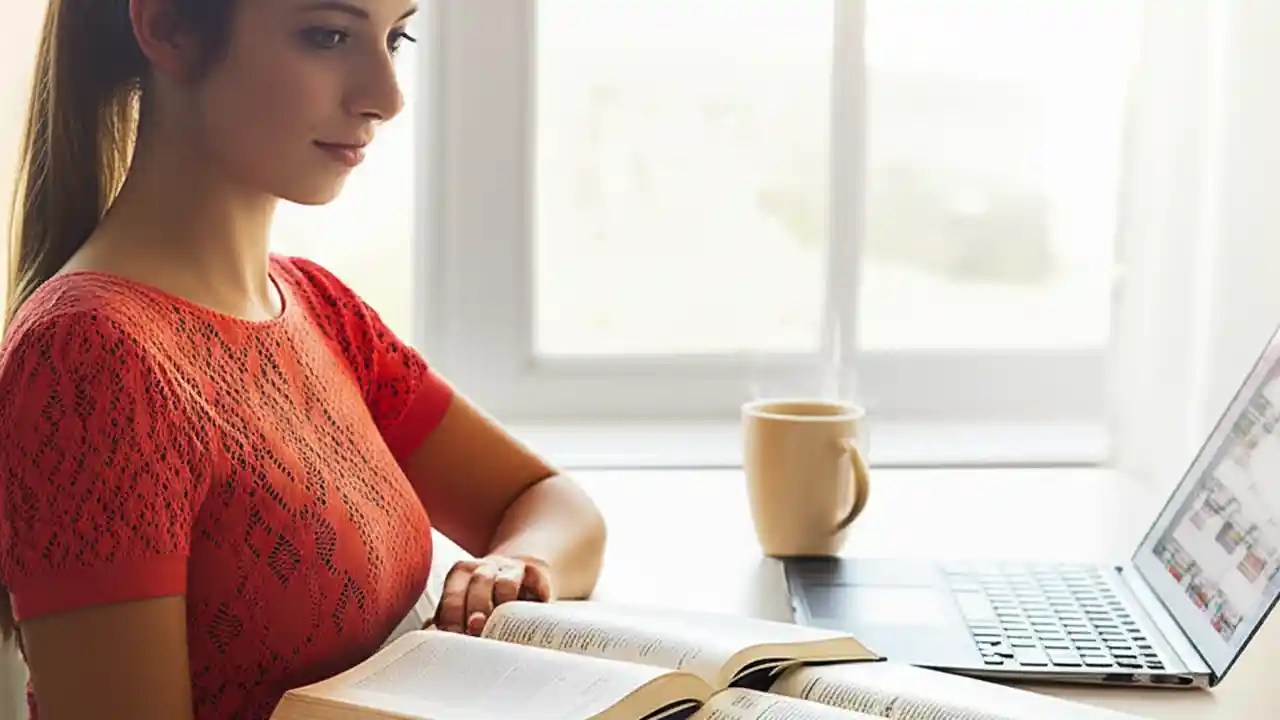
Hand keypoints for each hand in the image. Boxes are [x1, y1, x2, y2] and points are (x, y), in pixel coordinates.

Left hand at [433, 555, 553, 635]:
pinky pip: (536, 581)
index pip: (453, 593)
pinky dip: (535, 597)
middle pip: (478, 583)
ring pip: (506, 582)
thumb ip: (448, 619)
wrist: (519, 575)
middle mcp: (485, 567)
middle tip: (476, 629)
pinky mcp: (536, 572)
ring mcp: (512, 568)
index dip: (452, 616)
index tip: (454, 638)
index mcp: (461, 574)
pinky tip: (531, 614)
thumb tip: (431, 639)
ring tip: (502, 625)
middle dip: (476, 608)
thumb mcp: (464, 604)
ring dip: (503, 603)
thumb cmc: (486, 597)